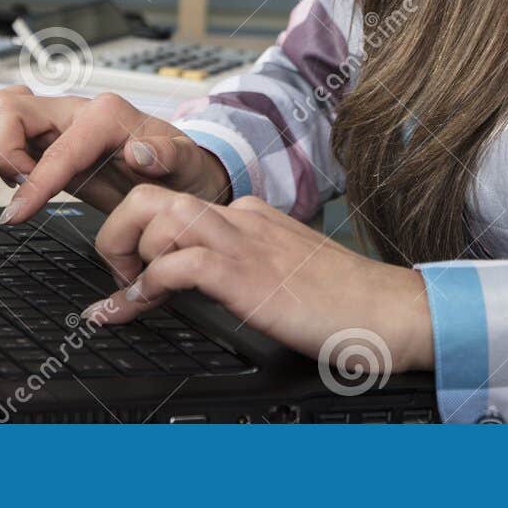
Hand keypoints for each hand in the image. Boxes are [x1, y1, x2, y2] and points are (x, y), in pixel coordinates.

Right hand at [0, 88, 231, 221]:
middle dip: (1, 151)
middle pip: (6, 106)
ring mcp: (57, 122)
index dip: (33, 184)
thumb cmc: (181, 168)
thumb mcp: (189, 164)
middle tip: (22, 189)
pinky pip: (2, 131)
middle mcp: (76, 111)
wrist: (179, 172)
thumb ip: (170, 155)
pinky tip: (24, 180)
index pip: (55, 149)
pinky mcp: (46, 139)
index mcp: (106, 116)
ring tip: (23, 184)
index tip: (16, 215)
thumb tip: (140, 154)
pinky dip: (0, 155)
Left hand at [81, 186, 434, 373]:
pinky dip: (146, 285)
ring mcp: (243, 241)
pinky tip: (139, 307)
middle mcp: (241, 218)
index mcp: (249, 215)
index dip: (138, 234)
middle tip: (117, 273)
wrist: (389, 312)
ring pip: (157, 216)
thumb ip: (244, 268)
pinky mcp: (246, 272)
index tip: (126, 271)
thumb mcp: (282, 275)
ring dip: (126, 255)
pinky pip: (177, 263)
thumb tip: (197, 285)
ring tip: (124, 294)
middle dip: (117, 231)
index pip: (174, 202)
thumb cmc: (344, 303)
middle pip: (152, 194)